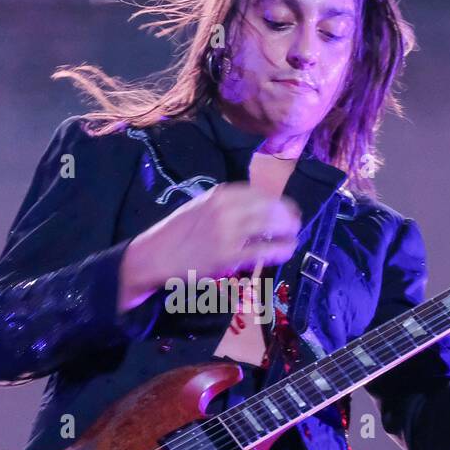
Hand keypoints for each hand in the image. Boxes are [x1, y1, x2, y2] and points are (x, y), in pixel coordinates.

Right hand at [118, 182, 301, 312]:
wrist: (153, 256)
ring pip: (270, 226)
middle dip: (287, 215)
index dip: (276, 201)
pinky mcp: (228, 255)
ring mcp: (227, 232)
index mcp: (218, 195)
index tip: (286, 208)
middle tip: (296, 222)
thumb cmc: (175, 233)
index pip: (258, 193)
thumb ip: (224, 206)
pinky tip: (287, 251)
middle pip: (269, 207)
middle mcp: (225, 209)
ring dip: (288, 231)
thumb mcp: (199, 208)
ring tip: (294, 237)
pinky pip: (263, 250)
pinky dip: (280, 250)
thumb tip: (252, 210)